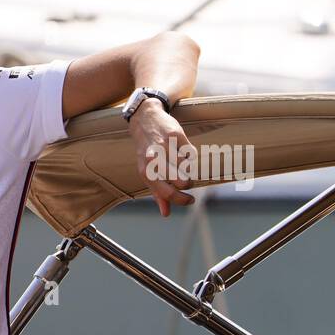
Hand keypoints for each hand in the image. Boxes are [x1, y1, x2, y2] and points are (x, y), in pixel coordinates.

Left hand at [129, 101, 196, 217]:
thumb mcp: (147, 172)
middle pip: (179, 180)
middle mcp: (154, 160)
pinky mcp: (176, 135)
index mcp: (146, 172)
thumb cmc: (147, 151)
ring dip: (189, 170)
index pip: (166, 192)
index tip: (190, 201)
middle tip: (188, 184)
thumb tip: (166, 214)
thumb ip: (157, 194)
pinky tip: (184, 154)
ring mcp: (165, 147)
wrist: (144, 120)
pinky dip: (190, 156)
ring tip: (185, 169)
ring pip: (186, 166)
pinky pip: (190, 152)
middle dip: (187, 185)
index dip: (180, 200)